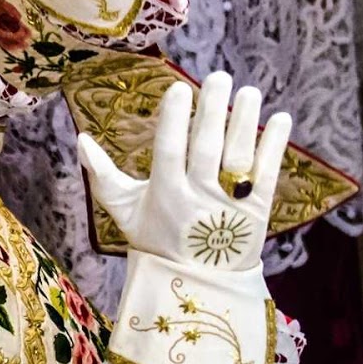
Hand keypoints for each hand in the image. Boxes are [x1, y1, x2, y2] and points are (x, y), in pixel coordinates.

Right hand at [76, 72, 290, 271]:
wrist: (198, 286)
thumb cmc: (158, 240)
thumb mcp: (126, 213)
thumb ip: (104, 177)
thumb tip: (80, 138)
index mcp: (166, 195)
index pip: (169, 151)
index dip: (175, 120)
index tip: (179, 88)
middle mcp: (199, 198)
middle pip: (208, 148)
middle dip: (213, 111)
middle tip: (219, 77)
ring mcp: (231, 205)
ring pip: (239, 158)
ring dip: (246, 122)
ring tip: (248, 92)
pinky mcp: (258, 212)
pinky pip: (268, 175)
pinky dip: (275, 146)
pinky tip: (282, 118)